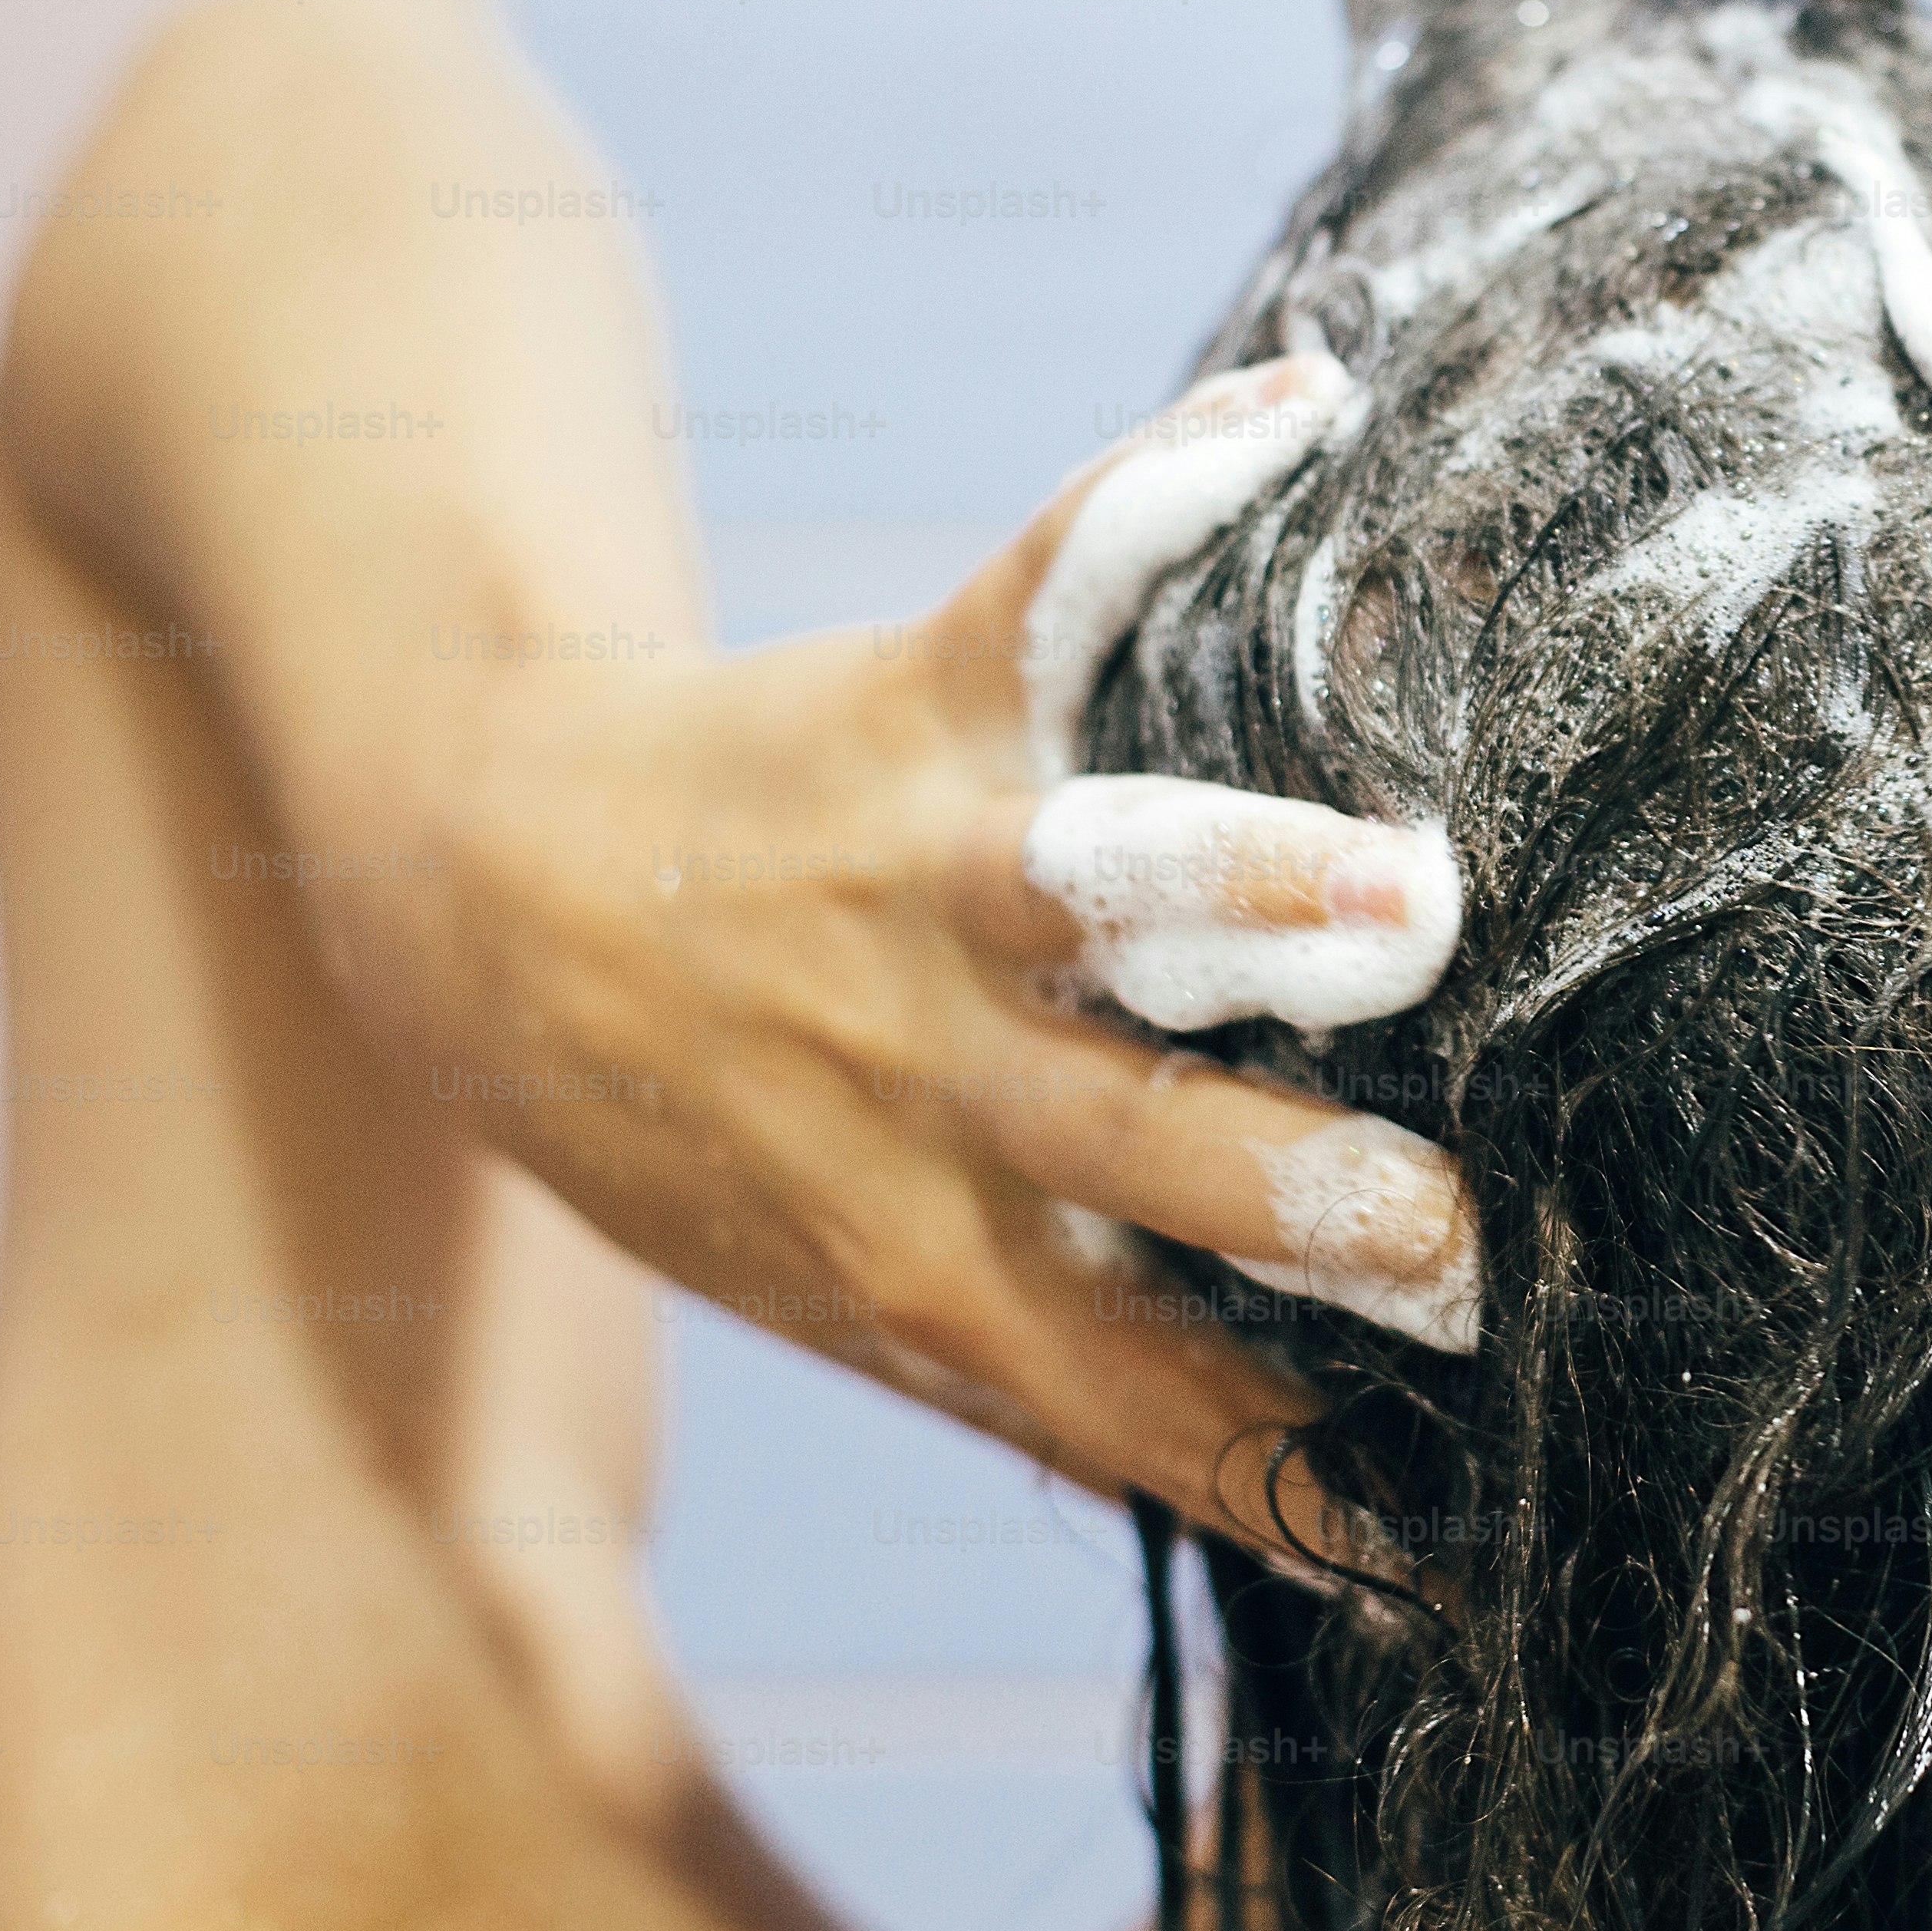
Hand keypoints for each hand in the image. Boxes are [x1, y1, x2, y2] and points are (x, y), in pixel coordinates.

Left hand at [385, 360, 1472, 1548]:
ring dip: (1250, 888)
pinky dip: (1171, 485)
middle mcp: (927, 1085)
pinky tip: (1299, 411)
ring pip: (1095, 887)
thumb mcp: (855, 1296)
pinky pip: (1045, 580)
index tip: (1465, 1519)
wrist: (466, 899)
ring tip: (1405, 899)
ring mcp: (915, 880)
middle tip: (1452, 1242)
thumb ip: (1063, 1382)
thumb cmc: (712, 1132)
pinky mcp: (902, 695)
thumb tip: (1326, 1516)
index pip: (1144, 1400)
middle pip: (1134, 1161)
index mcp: (930, 1262)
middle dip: (1300, 1204)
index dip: (1295, 1472)